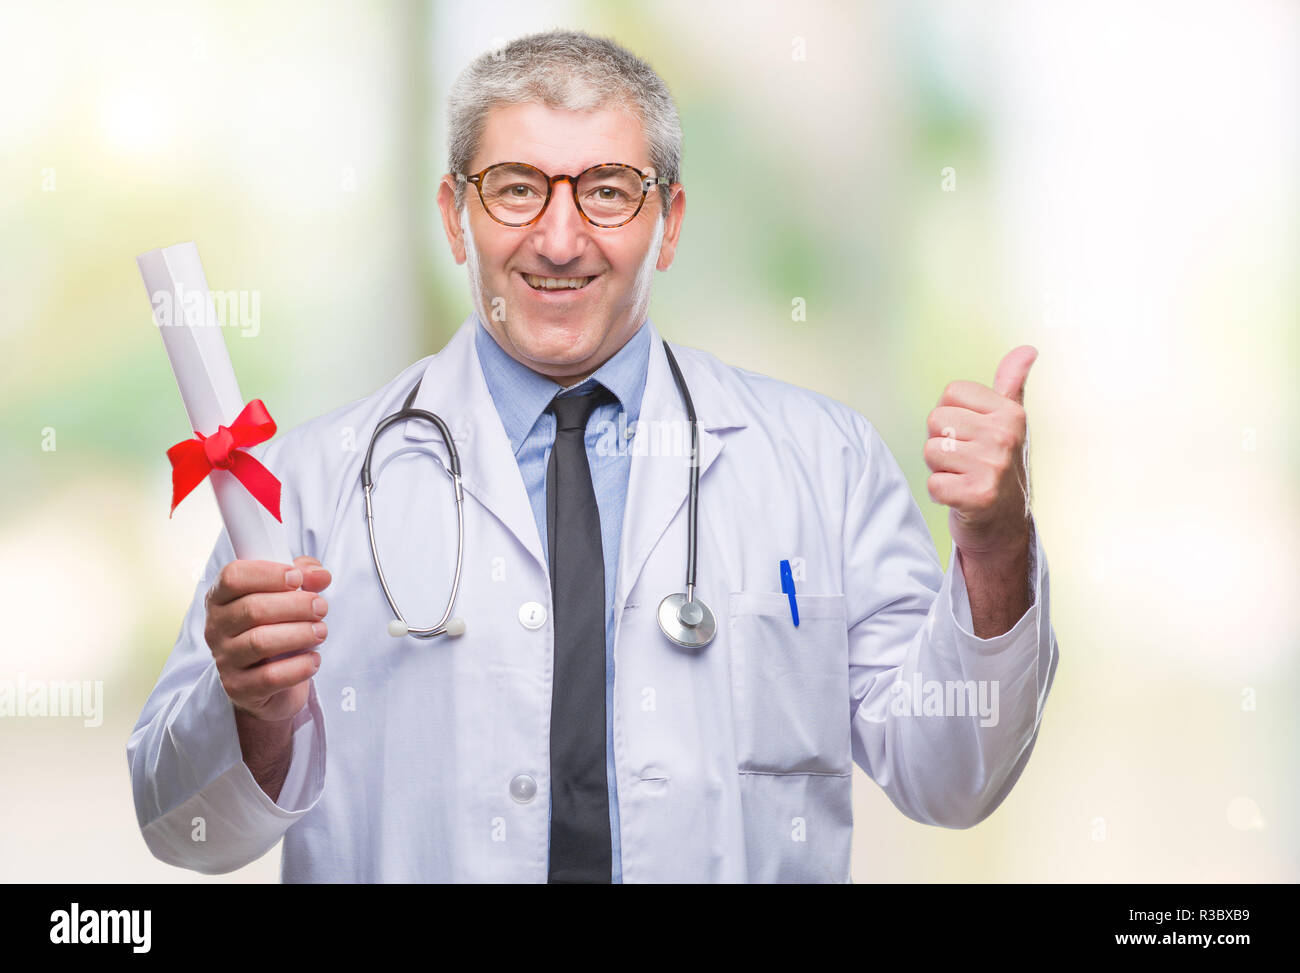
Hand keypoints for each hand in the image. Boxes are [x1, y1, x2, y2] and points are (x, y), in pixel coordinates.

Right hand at [204, 555, 331, 722]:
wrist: (270, 683)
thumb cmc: (277, 628)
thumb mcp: (288, 595)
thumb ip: (304, 575)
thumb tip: (320, 575)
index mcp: (221, 598)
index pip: (233, 576)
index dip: (268, 573)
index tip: (297, 578)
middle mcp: (216, 628)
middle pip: (253, 609)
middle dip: (296, 605)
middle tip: (321, 607)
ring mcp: (225, 659)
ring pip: (261, 642)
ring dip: (300, 634)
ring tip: (321, 631)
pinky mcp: (240, 688)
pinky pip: (271, 676)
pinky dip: (299, 666)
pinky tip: (313, 659)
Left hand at [924, 346, 1036, 560]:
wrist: (1004, 526)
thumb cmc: (998, 468)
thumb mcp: (1008, 423)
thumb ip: (1011, 384)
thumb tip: (1027, 349)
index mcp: (1010, 413)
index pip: (950, 394)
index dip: (950, 416)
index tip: (969, 436)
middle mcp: (1005, 436)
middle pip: (936, 421)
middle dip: (942, 443)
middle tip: (964, 461)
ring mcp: (993, 467)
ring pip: (931, 452)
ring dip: (940, 469)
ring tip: (962, 478)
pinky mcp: (978, 496)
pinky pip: (933, 483)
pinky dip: (940, 494)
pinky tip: (960, 497)